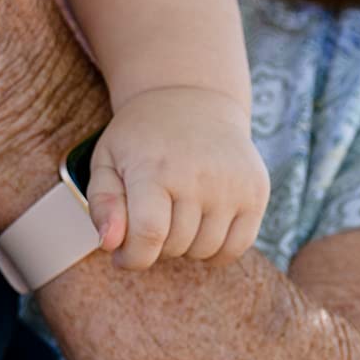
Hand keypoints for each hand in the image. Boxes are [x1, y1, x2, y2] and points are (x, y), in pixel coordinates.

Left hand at [87, 86, 269, 269]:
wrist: (191, 101)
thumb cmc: (141, 139)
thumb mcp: (107, 161)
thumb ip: (103, 204)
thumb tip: (108, 244)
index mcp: (154, 168)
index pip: (149, 235)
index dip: (133, 258)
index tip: (124, 256)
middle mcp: (198, 176)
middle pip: (176, 246)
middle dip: (156, 245)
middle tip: (150, 221)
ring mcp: (233, 184)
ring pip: (205, 251)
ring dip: (185, 247)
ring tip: (174, 217)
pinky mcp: (256, 191)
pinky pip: (237, 247)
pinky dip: (216, 250)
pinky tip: (200, 227)